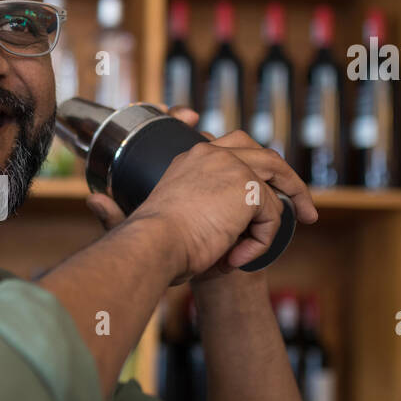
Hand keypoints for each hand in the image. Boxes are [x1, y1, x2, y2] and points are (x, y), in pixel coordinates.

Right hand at [86, 120, 318, 284]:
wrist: (153, 246)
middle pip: (263, 152)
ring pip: (279, 177)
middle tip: (302, 200)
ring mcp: (234, 167)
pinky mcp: (250, 188)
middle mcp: (214, 154)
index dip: (248, 154)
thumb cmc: (143, 241)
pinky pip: (273, 215)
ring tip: (307, 217)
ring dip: (296, 197)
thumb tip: (92, 201)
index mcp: (191, 156)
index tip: (261, 169)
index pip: (230, 144)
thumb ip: (116, 210)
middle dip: (286, 173)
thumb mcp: (139, 219)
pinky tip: (240, 256)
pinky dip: (263, 240)